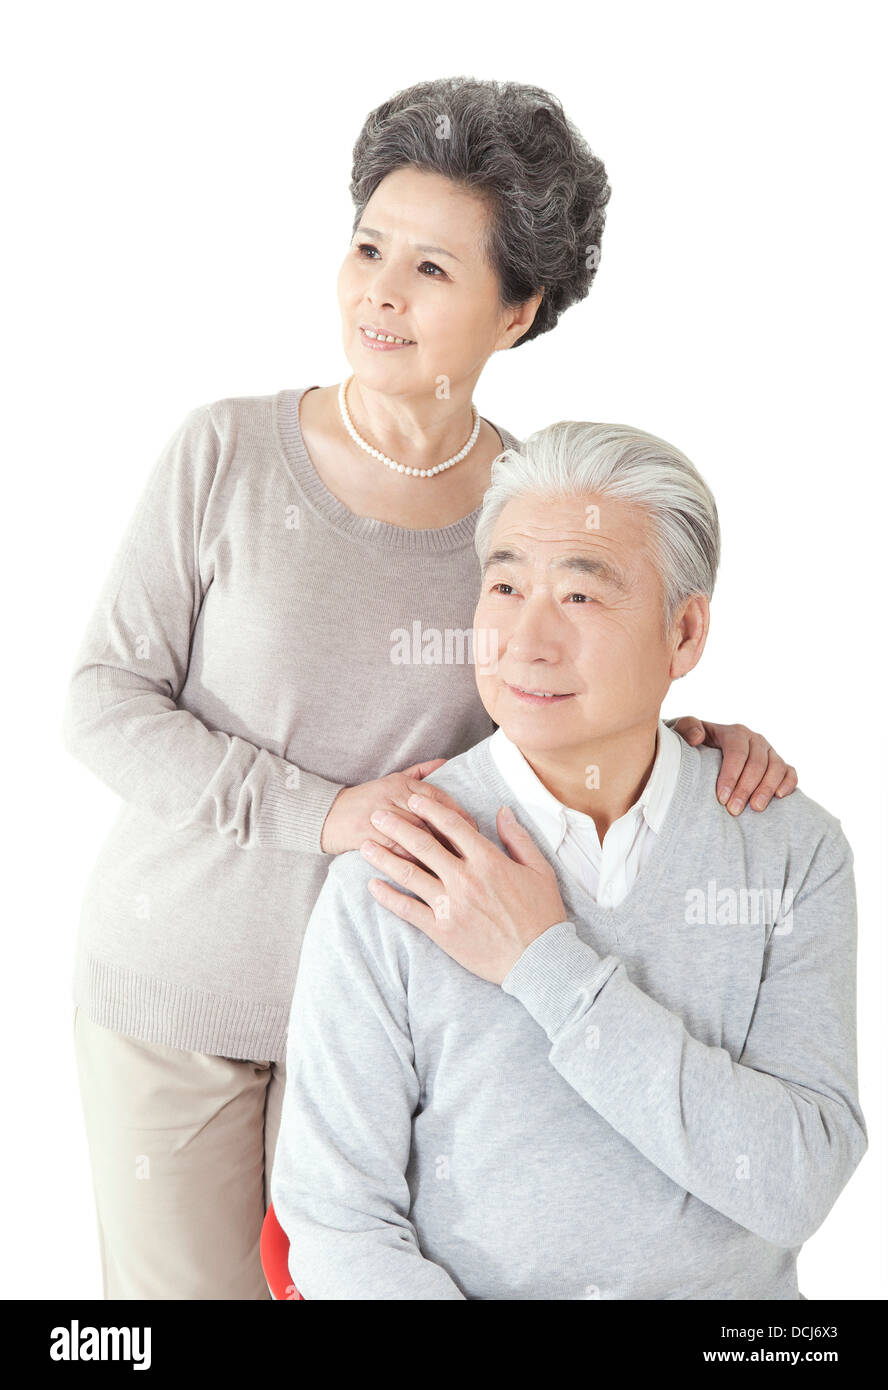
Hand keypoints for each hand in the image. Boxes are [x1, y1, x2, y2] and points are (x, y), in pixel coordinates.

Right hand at [319, 758, 478, 856]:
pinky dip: (414, 863)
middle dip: (452, 836)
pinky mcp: (369, 836)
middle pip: (431, 818)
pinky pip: (397, 851)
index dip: (457, 814)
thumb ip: (419, 773)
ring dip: (437, 853)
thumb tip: (444, 763)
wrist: (324, 815)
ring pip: (416, 836)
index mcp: (400, 784)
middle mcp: (392, 797)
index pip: (437, 798)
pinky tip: (429, 875)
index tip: (473, 828)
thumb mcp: (390, 781)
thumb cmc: (362, 801)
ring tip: (454, 866)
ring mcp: (380, 817)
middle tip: (469, 852)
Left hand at [359, 795, 567, 984]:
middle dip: (397, 826)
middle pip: (423, 845)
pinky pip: (408, 910)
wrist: (538, 961)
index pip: (451, 826)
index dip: (429, 809)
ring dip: (384, 857)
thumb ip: (517, 838)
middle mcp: (465, 879)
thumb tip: (502, 811)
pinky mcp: (442, 930)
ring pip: (409, 874)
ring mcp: (450, 905)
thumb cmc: (542, 914)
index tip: (412, 799)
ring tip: (364, 845)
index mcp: (488, 861)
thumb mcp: (539, 870)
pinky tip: (372, 886)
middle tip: (377, 814)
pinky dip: (388, 897)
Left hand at [672, 716, 797, 814]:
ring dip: (767, 789)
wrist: (702, 751)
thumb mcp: (682, 732)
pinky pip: (790, 772)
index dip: (731, 775)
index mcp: (734, 732)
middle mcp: (755, 740)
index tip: (721, 797)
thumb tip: (698, 737)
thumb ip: (687, 728)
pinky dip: (788, 783)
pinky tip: (779, 797)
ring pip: (776, 767)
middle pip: (757, 763)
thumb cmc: (691, 744)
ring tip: (755, 808)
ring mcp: (769, 752)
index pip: (737, 752)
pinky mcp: (779, 765)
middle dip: (746, 788)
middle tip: (734, 810)